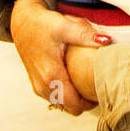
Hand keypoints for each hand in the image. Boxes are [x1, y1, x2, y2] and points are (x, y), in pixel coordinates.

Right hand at [10, 0, 109, 115]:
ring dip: (75, 98)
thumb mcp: (65, 26)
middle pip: (70, 108)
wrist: (22, 22)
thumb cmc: (42, 24)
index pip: (74, 106)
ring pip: (62, 104)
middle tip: (98, 86)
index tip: (102, 91)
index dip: (91, 103)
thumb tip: (106, 40)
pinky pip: (55, 97)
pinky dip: (66, 93)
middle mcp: (43, 86)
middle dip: (85, 102)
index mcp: (51, 76)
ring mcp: (38, 86)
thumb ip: (86, 35)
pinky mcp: (37, 83)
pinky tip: (76, 78)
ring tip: (88, 82)